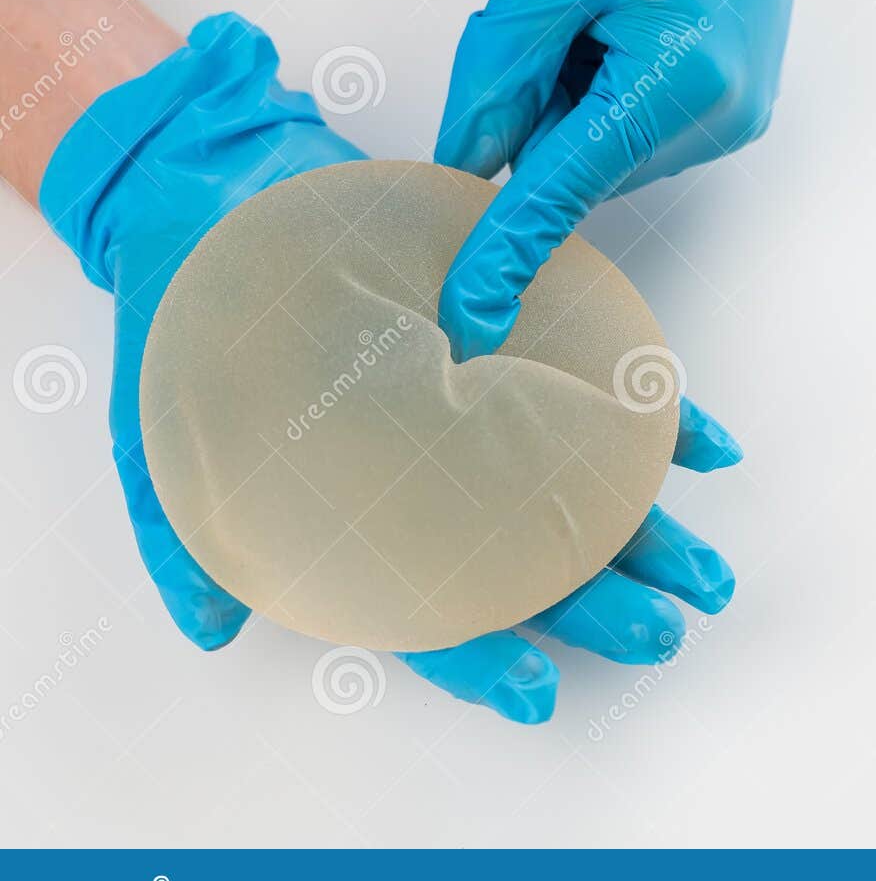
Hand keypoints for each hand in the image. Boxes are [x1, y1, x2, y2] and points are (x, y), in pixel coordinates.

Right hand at [40, 14, 738, 722]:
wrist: (216, 186)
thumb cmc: (189, 317)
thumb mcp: (157, 427)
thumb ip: (183, 530)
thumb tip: (212, 630)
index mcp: (362, 512)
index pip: (425, 608)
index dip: (480, 658)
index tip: (540, 695)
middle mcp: (437, 471)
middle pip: (524, 557)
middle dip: (598, 602)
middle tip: (665, 632)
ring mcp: (481, 406)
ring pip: (576, 486)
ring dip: (648, 531)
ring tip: (708, 576)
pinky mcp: (515, 336)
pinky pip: (597, 383)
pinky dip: (659, 420)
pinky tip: (714, 448)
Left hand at [435, 0, 834, 359]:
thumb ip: (497, 77)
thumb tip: (463, 166)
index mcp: (686, 82)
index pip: (566, 187)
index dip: (504, 251)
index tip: (466, 317)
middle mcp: (724, 116)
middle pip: (584, 163)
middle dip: (538, 109)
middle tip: (548, 9)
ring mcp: (737, 112)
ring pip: (607, 146)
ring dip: (572, 93)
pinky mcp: (734, 97)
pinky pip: (639, 123)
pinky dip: (604, 84)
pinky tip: (622, 12)